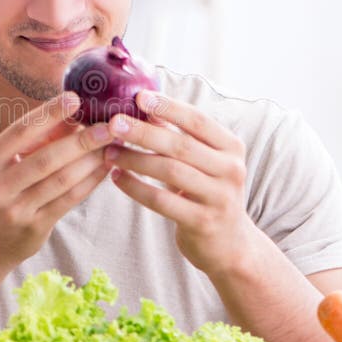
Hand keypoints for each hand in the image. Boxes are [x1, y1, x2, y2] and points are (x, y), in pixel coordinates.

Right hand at [0, 92, 114, 270]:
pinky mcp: (34, 228)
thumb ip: (31, 142)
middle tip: (108, 126)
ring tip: (112, 144)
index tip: (75, 98)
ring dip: (91, 160)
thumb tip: (71, 115)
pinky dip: (90, 181)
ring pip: (62, 180)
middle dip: (81, 140)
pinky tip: (104, 167)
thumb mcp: (0, 165)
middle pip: (46, 158)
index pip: (20, 132)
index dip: (48, 114)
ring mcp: (16, 211)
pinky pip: (69, 199)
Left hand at [104, 89, 253, 273]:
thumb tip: (143, 103)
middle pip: (181, 145)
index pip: (198, 121)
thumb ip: (179, 135)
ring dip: (135, 159)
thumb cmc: (206, 192)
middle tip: (114, 123)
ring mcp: (219, 197)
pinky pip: (162, 201)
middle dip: (144, 132)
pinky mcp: (203, 222)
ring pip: (170, 171)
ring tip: (109, 152)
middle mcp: (230, 170)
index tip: (139, 97)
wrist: (229, 244)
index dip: (168, 107)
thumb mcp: (203, 161)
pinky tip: (117, 177)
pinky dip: (136, 187)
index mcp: (231, 147)